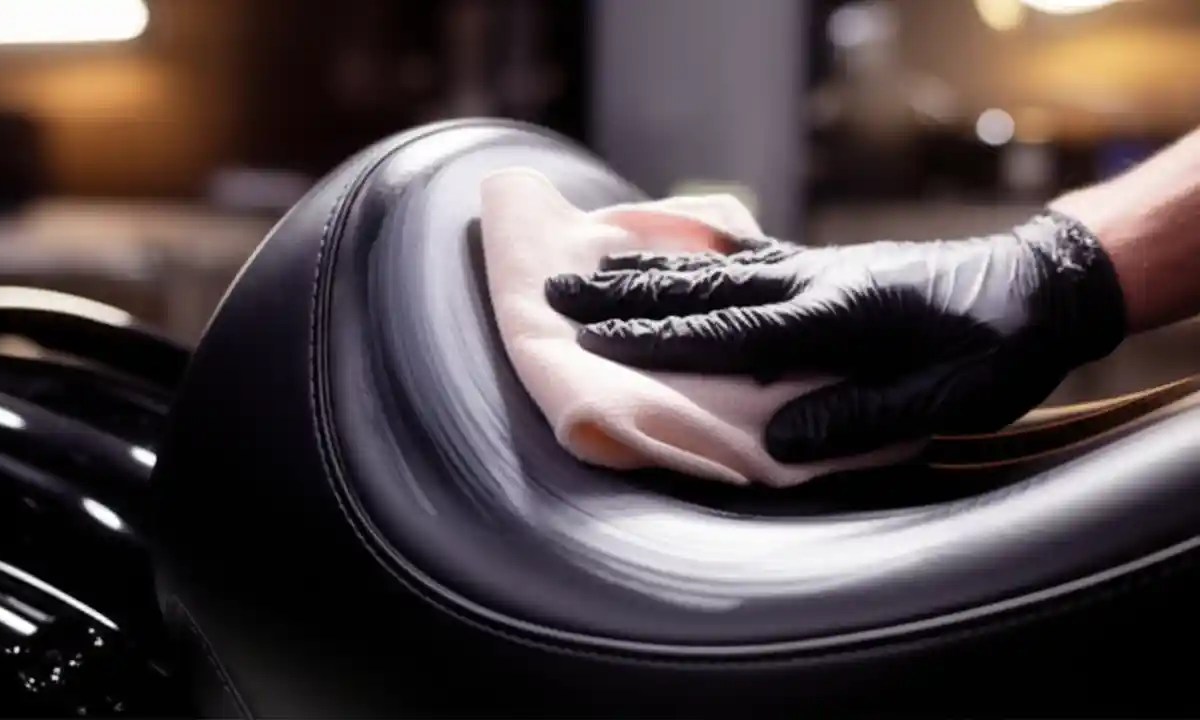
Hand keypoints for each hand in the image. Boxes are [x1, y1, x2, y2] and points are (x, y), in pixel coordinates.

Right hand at [544, 211, 1126, 462]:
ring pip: (714, 263)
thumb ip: (858, 417)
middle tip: (557, 291)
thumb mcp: (941, 400)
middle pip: (701, 288)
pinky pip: (745, 250)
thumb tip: (776, 441)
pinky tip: (665, 242)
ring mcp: (814, 265)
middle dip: (625, 296)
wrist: (1038, 284)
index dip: (657, 342)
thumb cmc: (994, 351)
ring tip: (586, 265)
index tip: (592, 343)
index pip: (727, 334)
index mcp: (834, 319)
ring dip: (647, 269)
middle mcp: (811, 282)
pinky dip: (696, 247)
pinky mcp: (823, 263)